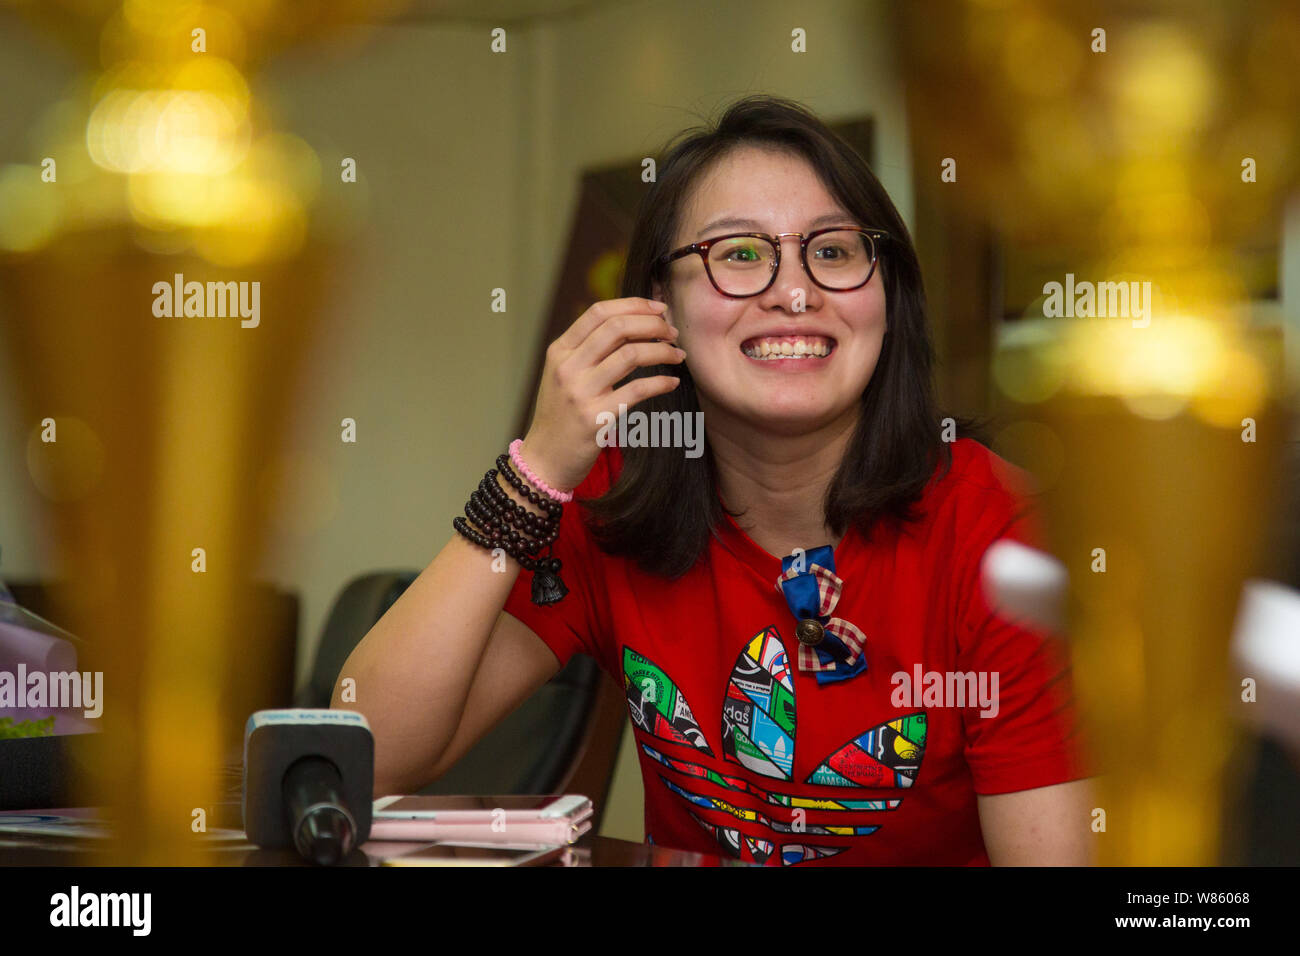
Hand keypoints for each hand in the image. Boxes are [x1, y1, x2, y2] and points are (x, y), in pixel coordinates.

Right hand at [520, 297, 683, 492]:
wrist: (545, 459)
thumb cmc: (561, 416)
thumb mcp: (564, 375)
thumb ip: (589, 350)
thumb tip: (632, 323)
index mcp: (560, 351)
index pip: (599, 312)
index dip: (634, 305)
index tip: (659, 309)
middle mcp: (567, 367)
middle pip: (617, 328)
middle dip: (653, 325)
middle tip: (672, 333)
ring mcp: (580, 392)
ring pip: (631, 355)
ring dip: (662, 351)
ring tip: (677, 355)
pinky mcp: (595, 417)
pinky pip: (638, 390)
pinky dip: (662, 382)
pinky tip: (672, 382)